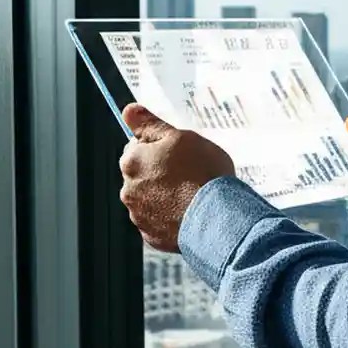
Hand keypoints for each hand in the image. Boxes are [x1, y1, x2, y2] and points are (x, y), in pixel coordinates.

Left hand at [119, 103, 235, 252]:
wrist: (218, 217)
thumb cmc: (203, 174)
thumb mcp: (180, 137)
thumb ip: (150, 124)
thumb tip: (128, 110)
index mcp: (132, 161)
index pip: (137, 146)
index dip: (160, 147)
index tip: (178, 153)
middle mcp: (128, 190)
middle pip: (142, 173)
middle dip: (160, 172)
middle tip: (189, 172)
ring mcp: (139, 215)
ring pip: (149, 198)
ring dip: (164, 195)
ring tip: (191, 194)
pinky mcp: (152, 236)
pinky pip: (159, 221)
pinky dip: (170, 216)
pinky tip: (189, 211)